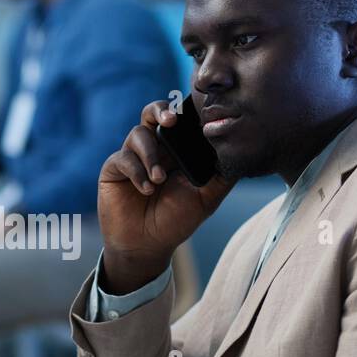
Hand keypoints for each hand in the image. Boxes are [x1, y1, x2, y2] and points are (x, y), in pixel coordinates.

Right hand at [97, 99, 235, 292]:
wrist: (147, 246)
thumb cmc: (176, 221)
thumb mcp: (206, 199)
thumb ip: (222, 176)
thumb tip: (241, 154)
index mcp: (175, 150)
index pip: (179, 120)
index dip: (184, 111)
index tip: (194, 112)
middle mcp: (153, 148)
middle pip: (153, 113)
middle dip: (161, 111)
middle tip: (171, 120)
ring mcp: (133, 157)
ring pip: (138, 134)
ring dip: (150, 154)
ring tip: (159, 178)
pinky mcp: (114, 169)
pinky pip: (124, 158)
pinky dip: (137, 171)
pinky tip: (147, 189)